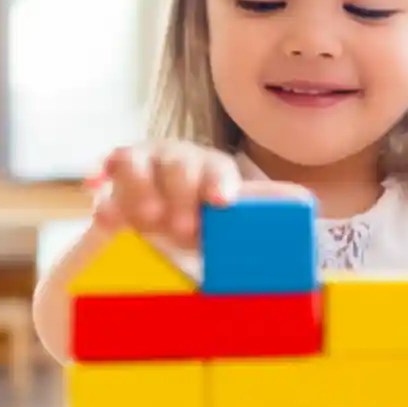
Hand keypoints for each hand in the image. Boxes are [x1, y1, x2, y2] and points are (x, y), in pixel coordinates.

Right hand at [93, 142, 309, 248]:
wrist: (156, 244)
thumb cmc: (206, 233)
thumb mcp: (237, 229)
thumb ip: (264, 216)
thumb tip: (305, 202)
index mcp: (214, 172)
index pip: (219, 169)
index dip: (219, 183)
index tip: (222, 202)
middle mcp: (179, 164)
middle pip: (180, 163)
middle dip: (182, 191)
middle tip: (183, 229)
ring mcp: (143, 169)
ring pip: (138, 162)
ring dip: (143, 188)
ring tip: (148, 220)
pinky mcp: (111, 185)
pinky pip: (106, 178)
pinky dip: (103, 189)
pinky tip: (102, 205)